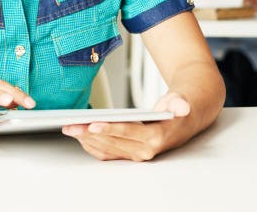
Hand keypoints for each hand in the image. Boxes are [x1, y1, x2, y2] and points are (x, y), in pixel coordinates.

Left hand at [62, 92, 190, 161]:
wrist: (183, 119)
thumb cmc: (179, 109)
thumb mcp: (182, 102)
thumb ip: (181, 104)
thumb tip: (181, 107)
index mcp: (157, 137)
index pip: (129, 133)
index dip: (110, 129)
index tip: (93, 124)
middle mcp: (146, 150)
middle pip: (113, 142)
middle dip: (90, 133)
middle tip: (73, 125)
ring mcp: (137, 154)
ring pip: (107, 149)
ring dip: (87, 140)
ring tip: (72, 129)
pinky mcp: (130, 153)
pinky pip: (108, 153)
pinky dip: (92, 145)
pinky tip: (81, 135)